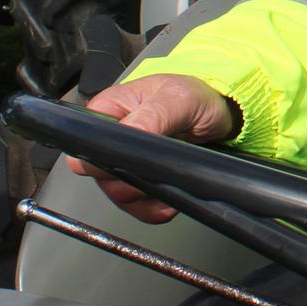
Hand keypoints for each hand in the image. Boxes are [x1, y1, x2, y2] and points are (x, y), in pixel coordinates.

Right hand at [64, 73, 237, 222]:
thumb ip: (154, 115)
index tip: (133, 165)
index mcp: (109, 111)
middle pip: (102, 176)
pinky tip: (170, 201)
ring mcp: (125, 162)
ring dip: (143, 199)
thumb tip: (127, 135)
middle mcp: (111, 139)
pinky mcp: (142, 179)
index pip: (87, 145)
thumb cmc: (194, 96)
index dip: (105, 161)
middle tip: (158, 175)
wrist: (219, 113)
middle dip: (129, 183)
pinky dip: (153, 209)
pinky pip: (137, 206)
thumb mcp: (178, 99)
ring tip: (169, 188)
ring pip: (119, 194)